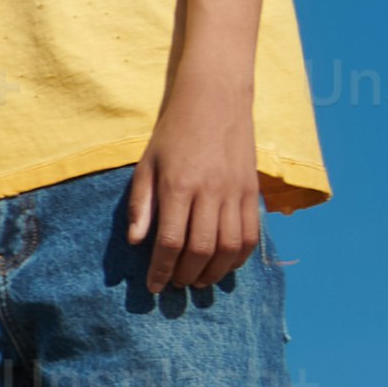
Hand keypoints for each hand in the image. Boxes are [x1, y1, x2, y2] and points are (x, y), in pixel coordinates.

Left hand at [125, 100, 265, 297]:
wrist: (215, 100)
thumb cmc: (174, 133)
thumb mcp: (147, 164)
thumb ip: (141, 203)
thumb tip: (136, 241)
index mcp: (178, 185)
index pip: (169, 240)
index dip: (161, 269)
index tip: (153, 286)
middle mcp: (209, 191)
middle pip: (201, 249)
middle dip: (186, 275)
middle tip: (175, 284)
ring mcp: (235, 192)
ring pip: (229, 247)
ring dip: (214, 272)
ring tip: (199, 280)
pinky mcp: (252, 191)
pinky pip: (251, 234)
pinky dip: (239, 257)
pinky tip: (225, 265)